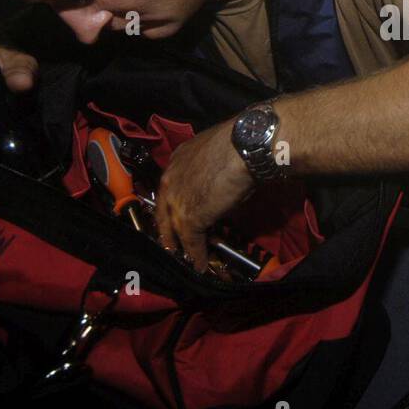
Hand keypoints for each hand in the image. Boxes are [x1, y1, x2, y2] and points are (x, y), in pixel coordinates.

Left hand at [154, 119, 253, 267]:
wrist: (245, 147)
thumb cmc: (239, 143)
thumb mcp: (217, 155)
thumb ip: (210, 172)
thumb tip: (221, 185)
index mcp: (178, 159)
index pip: (171, 186)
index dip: (175, 203)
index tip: (181, 212)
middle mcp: (170, 178)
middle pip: (164, 211)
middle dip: (169, 229)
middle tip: (174, 243)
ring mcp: (176, 199)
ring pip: (174, 228)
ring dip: (181, 246)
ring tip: (188, 258)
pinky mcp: (188, 218)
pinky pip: (191, 241)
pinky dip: (197, 255)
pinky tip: (201, 264)